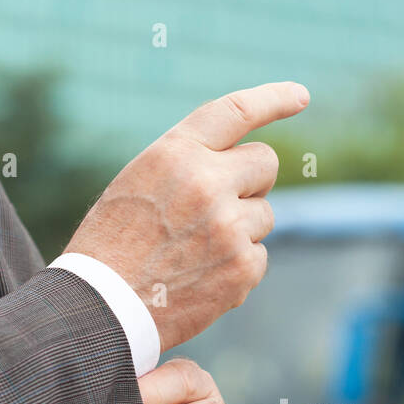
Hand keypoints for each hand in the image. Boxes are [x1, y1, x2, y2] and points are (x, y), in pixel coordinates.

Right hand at [65, 81, 309, 351]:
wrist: (102, 307)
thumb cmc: (113, 244)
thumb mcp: (140, 183)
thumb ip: (190, 166)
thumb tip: (243, 169)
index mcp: (175, 153)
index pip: (237, 111)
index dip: (275, 99)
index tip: (301, 96)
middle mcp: (207, 182)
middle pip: (265, 163)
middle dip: (252, 181)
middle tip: (223, 204)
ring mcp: (229, 226)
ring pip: (264, 214)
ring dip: (242, 227)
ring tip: (196, 250)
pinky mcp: (242, 267)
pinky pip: (260, 256)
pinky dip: (238, 267)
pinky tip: (202, 277)